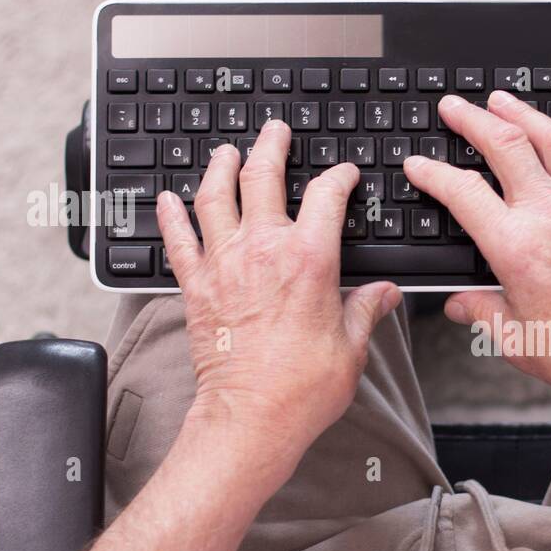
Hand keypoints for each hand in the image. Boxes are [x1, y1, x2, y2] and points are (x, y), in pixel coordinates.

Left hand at [156, 121, 400, 475]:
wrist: (251, 418)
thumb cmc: (302, 389)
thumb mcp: (352, 347)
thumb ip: (366, 310)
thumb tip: (384, 294)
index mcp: (309, 259)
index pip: (327, 196)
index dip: (340, 177)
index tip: (345, 174)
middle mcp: (262, 250)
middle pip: (262, 177)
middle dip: (271, 147)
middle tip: (275, 132)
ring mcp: (223, 264)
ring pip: (214, 195)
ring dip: (220, 166)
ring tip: (226, 152)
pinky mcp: (195, 286)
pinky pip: (177, 239)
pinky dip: (170, 215)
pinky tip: (165, 199)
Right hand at [401, 90, 550, 403]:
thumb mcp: (518, 342)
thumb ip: (483, 314)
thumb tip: (461, 305)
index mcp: (516, 248)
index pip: (462, 193)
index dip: (433, 173)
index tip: (418, 165)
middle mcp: (550, 216)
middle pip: (504, 146)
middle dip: (471, 119)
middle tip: (454, 107)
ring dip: (523, 113)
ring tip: (501, 100)